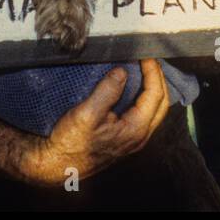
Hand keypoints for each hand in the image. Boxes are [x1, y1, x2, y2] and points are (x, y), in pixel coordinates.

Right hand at [18, 58, 170, 186]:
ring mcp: (133, 138)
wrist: (57, 164)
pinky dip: (143, 96)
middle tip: (149, 59)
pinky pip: (143, 113)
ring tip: (145, 68)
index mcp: (135, 130)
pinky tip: (133, 86)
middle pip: (161, 102)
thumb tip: (122, 72)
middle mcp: (139, 136)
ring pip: (154, 109)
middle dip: (159, 78)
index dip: (153, 72)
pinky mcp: (124, 137)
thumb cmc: (70, 143)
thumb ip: (107, 91)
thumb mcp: (86, 114)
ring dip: (153, 87)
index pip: (155, 95)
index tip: (146, 55)